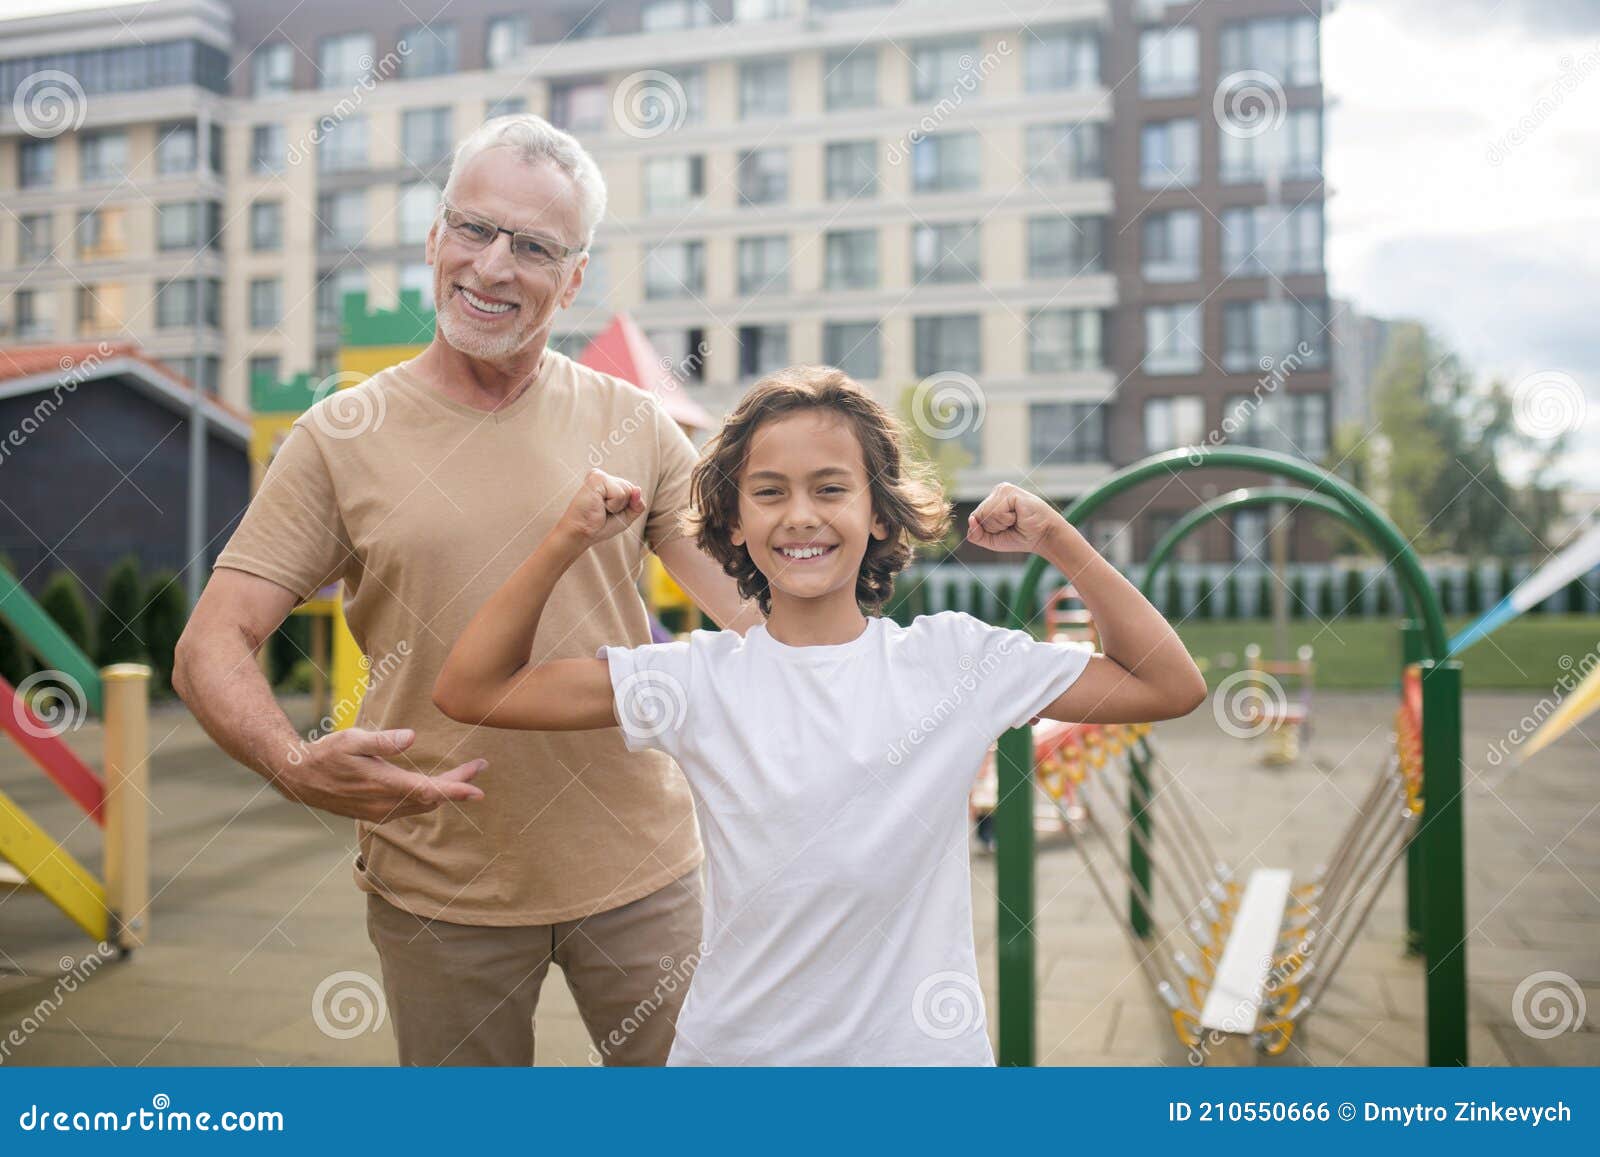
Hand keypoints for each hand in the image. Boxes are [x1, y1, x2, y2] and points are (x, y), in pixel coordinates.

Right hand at [277, 727, 485, 822]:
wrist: (301, 779)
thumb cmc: (327, 754)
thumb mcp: (352, 739)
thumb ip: (382, 740)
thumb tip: (411, 737)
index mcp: (383, 785)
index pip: (427, 790)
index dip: (455, 790)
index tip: (478, 790)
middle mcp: (386, 804)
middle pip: (432, 798)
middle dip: (459, 784)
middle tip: (480, 766)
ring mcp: (381, 812)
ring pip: (423, 805)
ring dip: (446, 791)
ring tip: (466, 773)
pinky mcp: (377, 814)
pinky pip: (411, 808)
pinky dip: (429, 798)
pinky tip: (437, 786)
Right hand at [557, 468, 644, 547]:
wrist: (582, 533)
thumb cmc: (600, 526)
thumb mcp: (626, 516)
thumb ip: (637, 504)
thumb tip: (638, 489)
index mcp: (609, 483)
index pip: (633, 491)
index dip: (626, 507)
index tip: (608, 512)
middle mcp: (604, 477)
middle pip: (632, 489)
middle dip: (622, 506)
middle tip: (603, 511)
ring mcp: (599, 476)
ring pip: (628, 490)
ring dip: (617, 506)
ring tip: (600, 508)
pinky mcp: (596, 478)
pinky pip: (620, 493)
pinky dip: (613, 505)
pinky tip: (598, 505)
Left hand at [966, 482, 1067, 554]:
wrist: (1043, 536)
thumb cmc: (1020, 537)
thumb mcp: (992, 540)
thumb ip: (976, 534)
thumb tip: (970, 519)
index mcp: (991, 501)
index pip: (975, 517)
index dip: (988, 529)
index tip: (1006, 529)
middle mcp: (996, 492)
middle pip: (979, 515)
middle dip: (994, 527)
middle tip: (1012, 524)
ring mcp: (1003, 489)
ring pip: (986, 514)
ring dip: (1001, 523)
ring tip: (1016, 519)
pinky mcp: (1009, 491)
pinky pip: (996, 512)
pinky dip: (1007, 519)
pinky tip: (1018, 515)